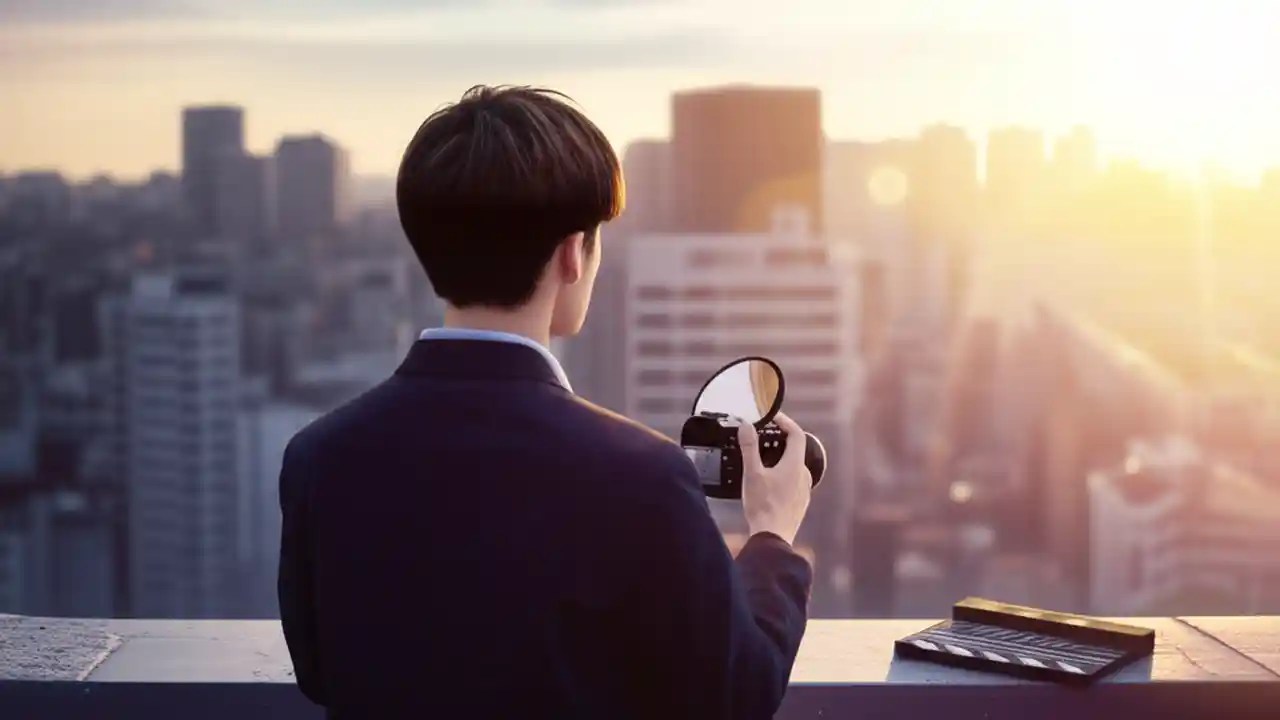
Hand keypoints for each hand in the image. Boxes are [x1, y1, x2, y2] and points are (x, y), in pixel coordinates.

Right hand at [738, 412, 811, 545]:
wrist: (772, 537)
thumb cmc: (763, 505)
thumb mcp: (752, 474)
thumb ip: (749, 448)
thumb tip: (747, 426)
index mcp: (794, 465)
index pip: (796, 434)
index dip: (785, 422)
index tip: (772, 417)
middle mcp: (804, 475)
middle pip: (796, 449)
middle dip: (780, 440)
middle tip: (763, 437)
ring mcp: (804, 490)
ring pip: (794, 466)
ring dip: (781, 458)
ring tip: (762, 460)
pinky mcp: (800, 502)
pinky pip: (793, 481)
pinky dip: (783, 474)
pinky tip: (768, 483)